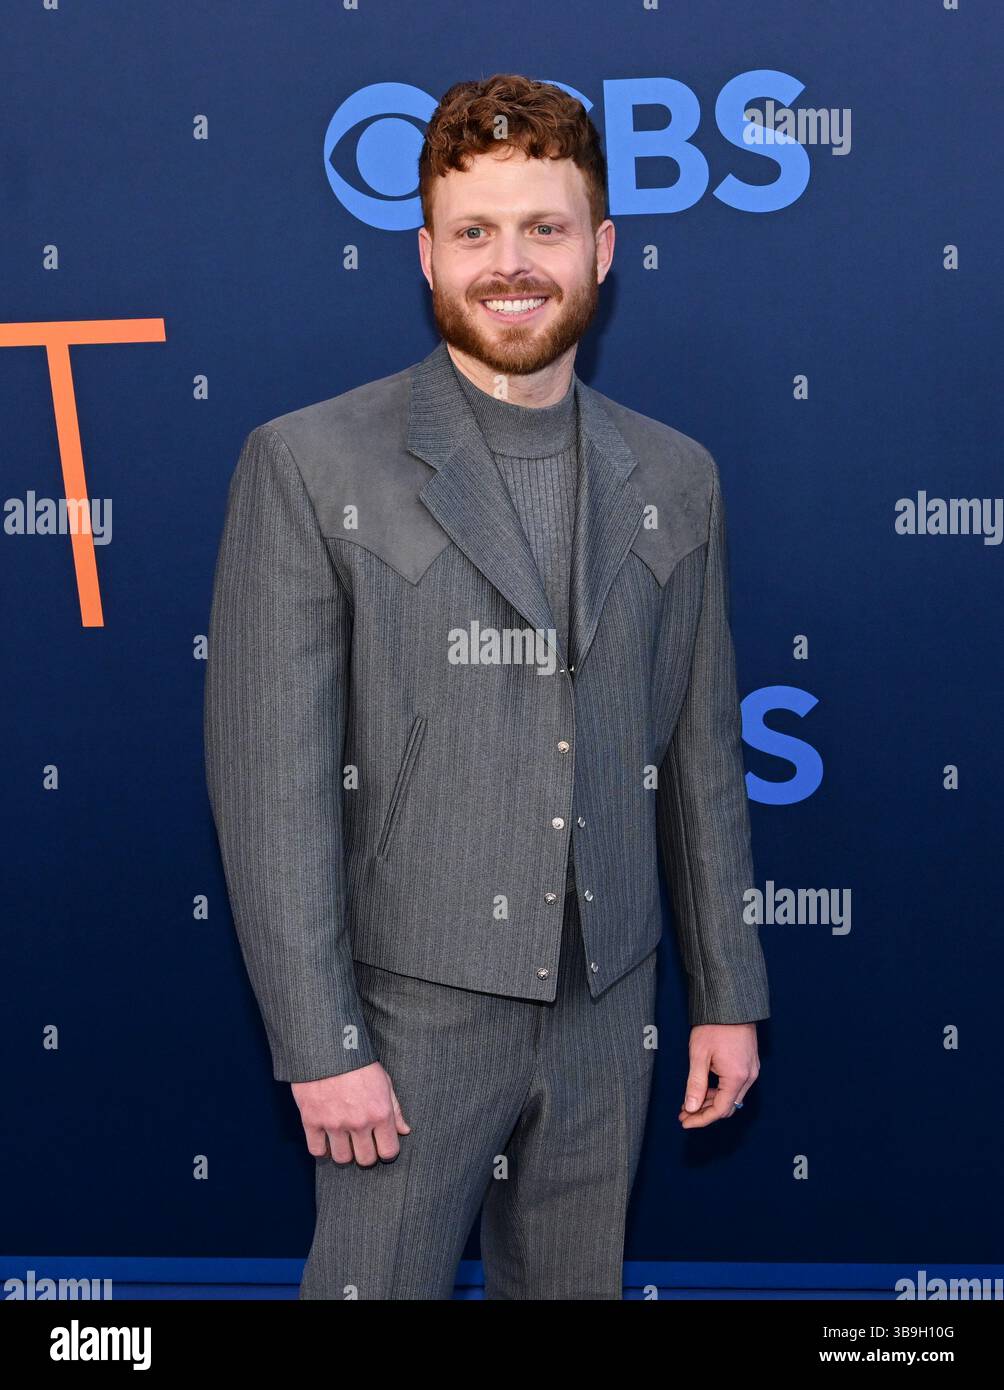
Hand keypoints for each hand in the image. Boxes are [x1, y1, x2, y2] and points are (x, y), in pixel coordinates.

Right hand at [292, 1061, 410, 1164]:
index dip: (386, 1151)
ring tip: (344, 1141)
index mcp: (380, 1112)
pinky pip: (317, 1151)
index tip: (381, 1146)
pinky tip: (326, 1138)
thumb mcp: (384, 1081)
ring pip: (342, 1159)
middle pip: (366, 1160)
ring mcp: (334, 1124)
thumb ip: (395, 1108)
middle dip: (366, 1154)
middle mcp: (359, 1122)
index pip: (389, 1152)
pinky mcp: (312, 1121)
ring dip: (344, 1153)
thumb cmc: (358, 1062)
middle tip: (362, 1144)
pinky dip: (321, 1148)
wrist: (326, 1046)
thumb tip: (404, 1130)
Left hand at [678, 1023, 759, 1128]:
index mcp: (737, 1077)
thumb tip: (691, 1108)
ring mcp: (751, 1070)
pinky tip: (705, 1088)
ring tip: (690, 1102)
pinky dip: (720, 1091)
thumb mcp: (699, 1055)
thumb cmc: (714, 1026)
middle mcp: (749, 1077)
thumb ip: (696, 1084)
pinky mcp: (749, 1063)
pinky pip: (736, 1086)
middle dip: (705, 1112)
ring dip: (712, 1102)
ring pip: (731, 1097)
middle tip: (684, 1113)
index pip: (720, 1110)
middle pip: (727, 1107)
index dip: (701, 1119)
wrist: (731, 1004)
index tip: (685, 1121)